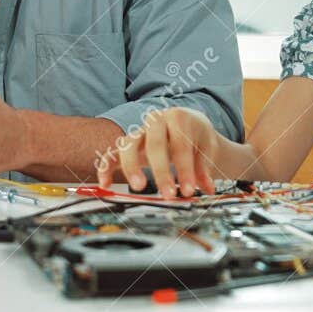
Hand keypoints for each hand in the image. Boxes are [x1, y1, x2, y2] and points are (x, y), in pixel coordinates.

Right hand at [95, 107, 217, 198]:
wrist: (187, 122)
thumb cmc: (196, 135)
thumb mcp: (207, 147)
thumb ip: (203, 168)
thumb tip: (206, 188)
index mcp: (177, 118)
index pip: (180, 145)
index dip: (184, 169)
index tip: (189, 190)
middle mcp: (155, 121)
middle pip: (154, 144)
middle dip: (161, 171)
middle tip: (168, 194)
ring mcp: (139, 132)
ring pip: (129, 145)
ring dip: (132, 167)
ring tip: (138, 187)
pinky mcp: (128, 145)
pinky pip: (112, 153)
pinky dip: (106, 168)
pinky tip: (106, 184)